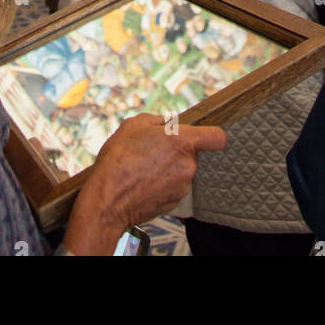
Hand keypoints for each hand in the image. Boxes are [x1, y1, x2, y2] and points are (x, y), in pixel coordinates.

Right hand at [62, 114, 225, 254]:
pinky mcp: (174, 203)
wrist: (107, 200)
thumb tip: (165, 123)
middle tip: (152, 150)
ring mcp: (182, 187)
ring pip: (181, 171)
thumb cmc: (118, 162)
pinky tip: (143, 181)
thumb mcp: (133, 125)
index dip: (211, 134)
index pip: (217, 137)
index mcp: (182, 142)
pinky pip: (173, 187)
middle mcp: (187, 166)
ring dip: (168, 168)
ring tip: (143, 167)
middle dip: (176, 150)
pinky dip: (162, 184)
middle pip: (192, 153)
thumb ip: (156, 120)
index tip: (203, 135)